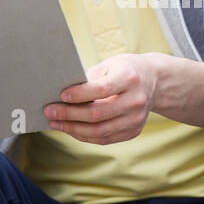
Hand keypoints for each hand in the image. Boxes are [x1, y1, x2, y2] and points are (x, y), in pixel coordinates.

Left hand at [44, 53, 158, 143]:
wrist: (154, 81)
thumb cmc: (125, 70)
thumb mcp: (110, 65)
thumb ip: (89, 78)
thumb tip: (62, 96)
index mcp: (130, 78)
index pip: (102, 90)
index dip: (80, 95)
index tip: (61, 96)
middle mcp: (136, 100)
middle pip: (98, 114)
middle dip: (70, 115)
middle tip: (49, 112)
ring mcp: (136, 119)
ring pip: (100, 131)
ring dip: (73, 129)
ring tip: (56, 123)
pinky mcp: (134, 131)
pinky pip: (105, 138)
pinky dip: (85, 136)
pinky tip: (71, 129)